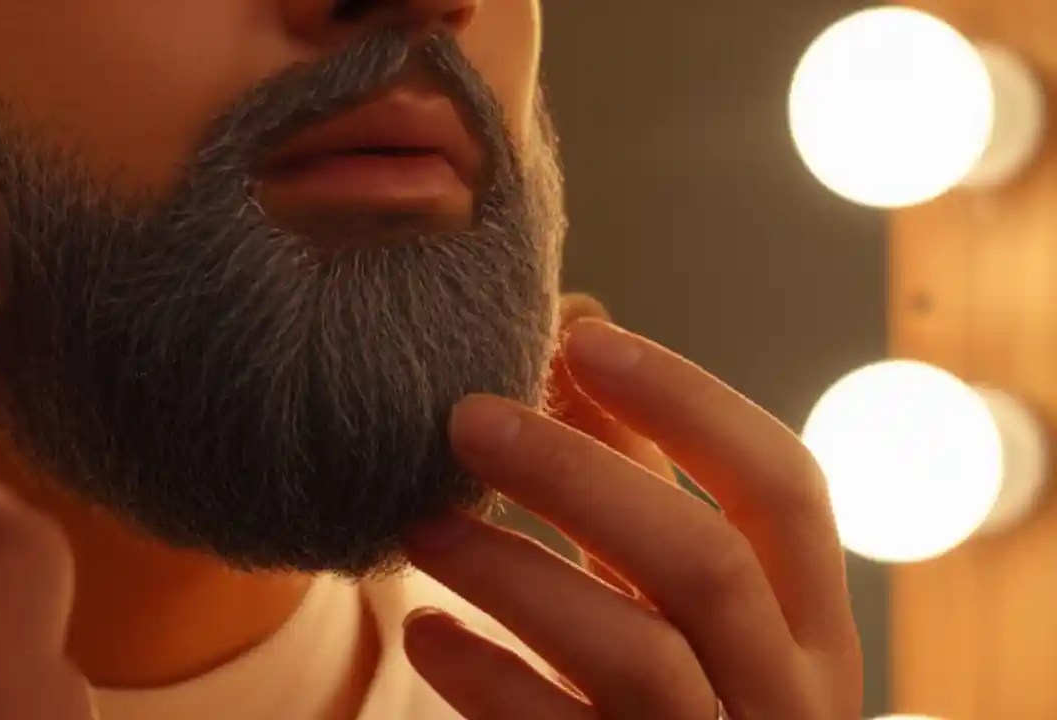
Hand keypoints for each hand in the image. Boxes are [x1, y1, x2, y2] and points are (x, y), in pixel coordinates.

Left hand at [403, 296, 862, 718]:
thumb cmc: (670, 692)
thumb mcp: (674, 593)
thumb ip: (640, 481)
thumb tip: (574, 334)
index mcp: (809, 623)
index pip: (783, 487)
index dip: (689, 402)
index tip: (582, 338)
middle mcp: (786, 693)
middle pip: (706, 562)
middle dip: (579, 475)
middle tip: (467, 417)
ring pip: (633, 654)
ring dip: (512, 571)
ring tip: (422, 521)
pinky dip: (487, 676)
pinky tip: (426, 629)